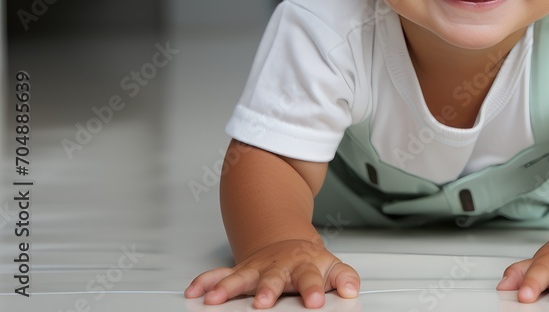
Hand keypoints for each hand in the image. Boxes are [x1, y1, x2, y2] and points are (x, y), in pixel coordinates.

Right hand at [184, 239, 359, 308]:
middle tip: (263, 302)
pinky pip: (218, 275)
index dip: (313, 290)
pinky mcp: (240, 271)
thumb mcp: (333, 268)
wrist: (291, 246)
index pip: (311, 279)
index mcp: (305, 266)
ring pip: (241, 276)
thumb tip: (352, 290)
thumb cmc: (310, 263)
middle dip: (267, 290)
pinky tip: (195, 291)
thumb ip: (344, 279)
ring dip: (228, 287)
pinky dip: (205, 282)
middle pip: (273, 278)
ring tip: (216, 299)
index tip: (315, 302)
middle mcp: (279, 266)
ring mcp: (257, 268)